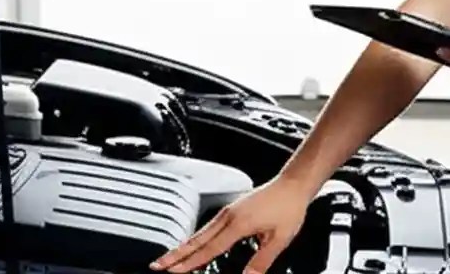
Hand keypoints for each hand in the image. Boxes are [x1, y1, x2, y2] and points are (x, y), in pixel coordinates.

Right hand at [151, 176, 311, 272]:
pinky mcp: (231, 210)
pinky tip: (193, 244)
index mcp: (238, 224)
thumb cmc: (289, 207)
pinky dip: (195, 238)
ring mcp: (228, 211)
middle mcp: (229, 216)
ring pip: (200, 232)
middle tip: (157, 265)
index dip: (190, 263)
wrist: (293, 184)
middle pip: (196, 240)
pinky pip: (208, 227)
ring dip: (183, 247)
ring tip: (168, 258)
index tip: (173, 271)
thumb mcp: (279, 239)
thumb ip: (261, 262)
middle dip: (175, 255)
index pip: (209, 249)